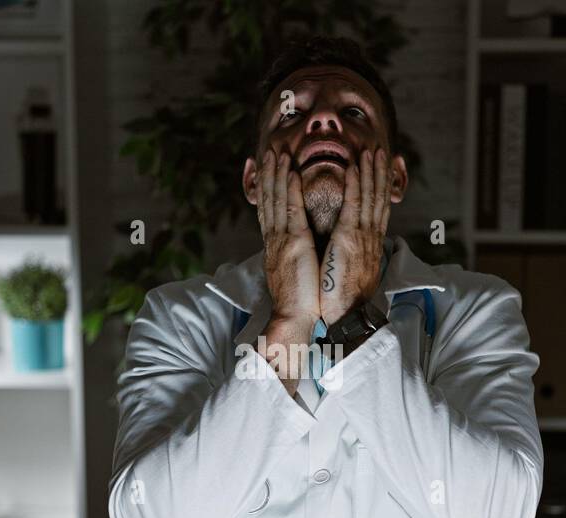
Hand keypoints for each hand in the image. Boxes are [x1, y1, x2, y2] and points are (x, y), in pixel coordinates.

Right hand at [256, 149, 318, 326]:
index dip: (266, 190)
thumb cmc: (300, 300)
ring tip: (278, 153)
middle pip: (268, 200)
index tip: (265, 172)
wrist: (296, 317)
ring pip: (277, 200)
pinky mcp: (294, 244)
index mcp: (276, 246)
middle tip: (268, 152)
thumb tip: (294, 247)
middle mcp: (275, 240)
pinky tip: (291, 173)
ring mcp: (282, 240)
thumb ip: (292, 255)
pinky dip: (289, 190)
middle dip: (268, 175)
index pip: (268, 211)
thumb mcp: (293, 271)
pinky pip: (291, 210)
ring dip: (277, 175)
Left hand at [319, 148, 391, 324]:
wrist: (342, 315)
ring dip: (370, 172)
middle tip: (382, 152)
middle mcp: (370, 238)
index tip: (382, 172)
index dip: (380, 190)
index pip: (378, 211)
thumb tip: (350, 248)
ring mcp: (362, 237)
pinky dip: (356, 185)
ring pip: (369, 197)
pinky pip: (354, 205)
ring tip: (371, 151)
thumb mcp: (350, 271)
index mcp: (369, 245)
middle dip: (380, 175)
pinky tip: (355, 167)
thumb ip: (351, 254)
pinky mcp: (349, 239)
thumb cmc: (341, 299)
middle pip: (379, 199)